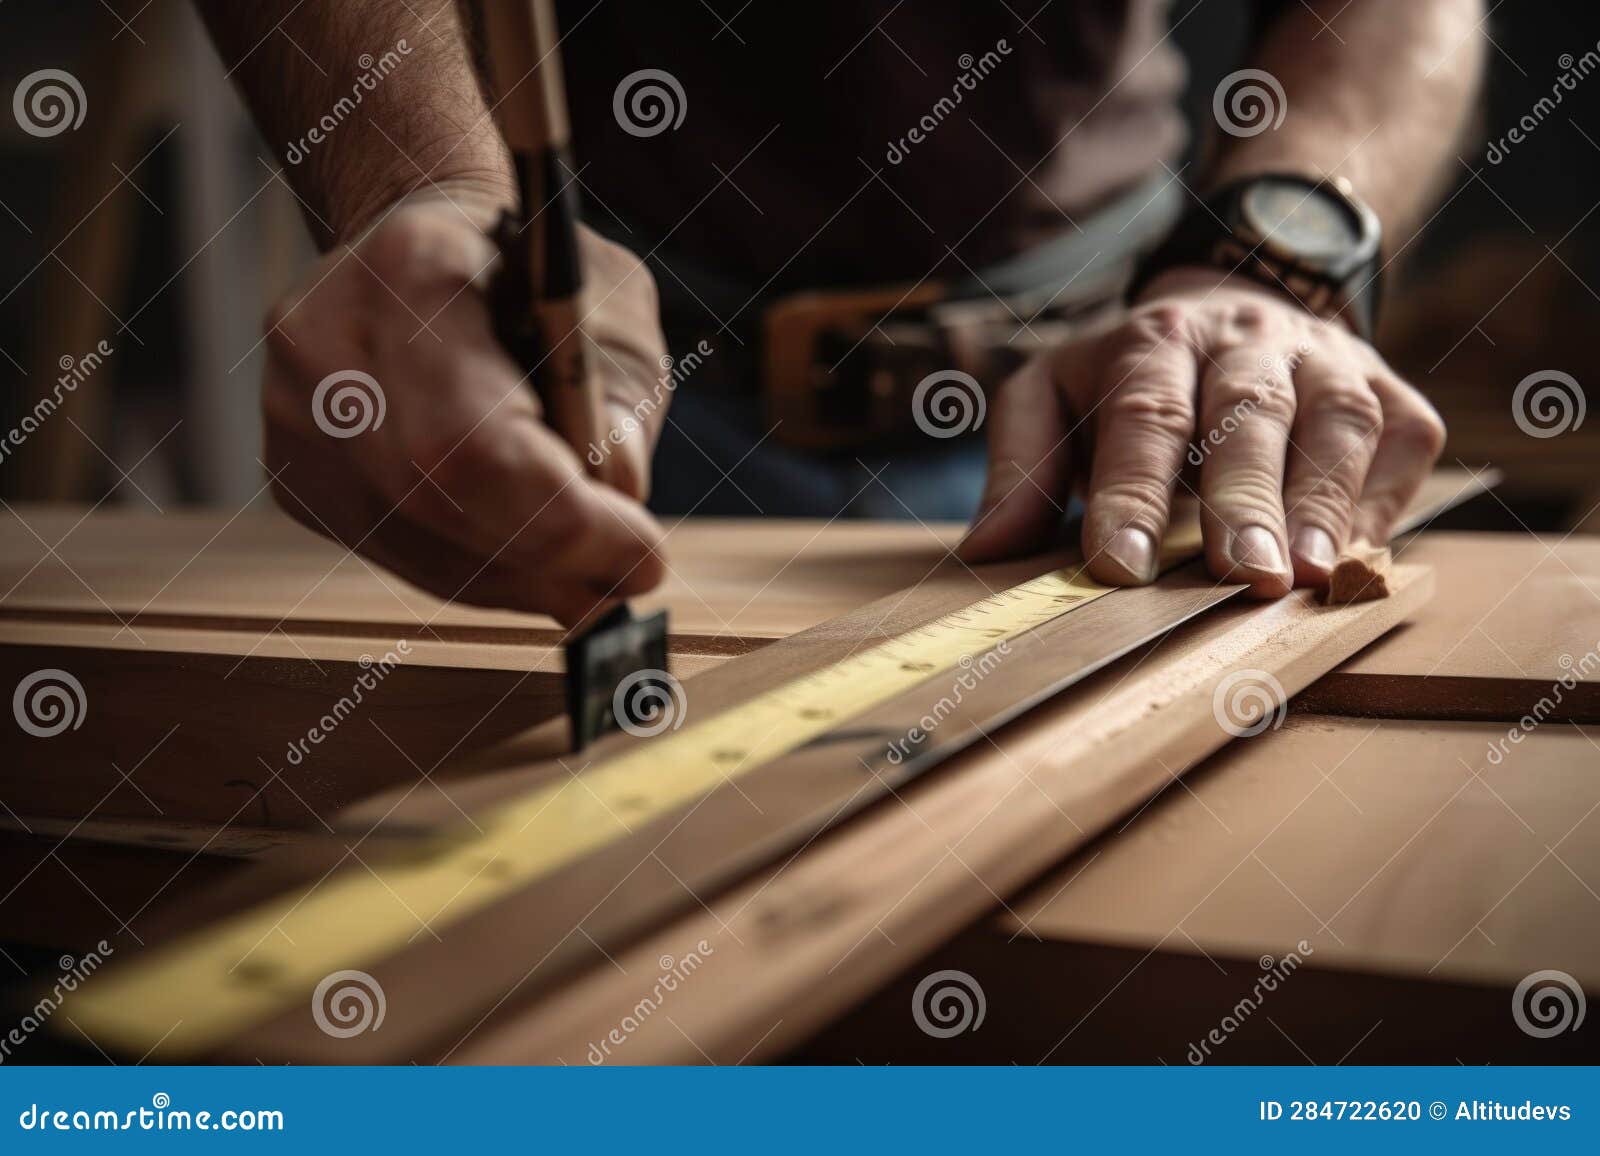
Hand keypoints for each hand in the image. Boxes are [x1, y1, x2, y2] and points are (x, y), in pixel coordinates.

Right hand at [261, 187, 672, 625]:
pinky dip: (488, 569)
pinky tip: (532, 548)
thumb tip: (615, 496)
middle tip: (631, 573)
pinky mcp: (296, 475)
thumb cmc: (536, 281)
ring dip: (529, 576)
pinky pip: (404, 557)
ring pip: (425, 549)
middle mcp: (324, 342)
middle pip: (440, 502)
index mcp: (411, 268)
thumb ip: (623, 401)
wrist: (427, 255)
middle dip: (556, 556)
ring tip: (594, 564)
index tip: (646, 553)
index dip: (564, 520)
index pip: (471, 440)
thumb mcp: (612, 311)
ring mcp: (295, 416)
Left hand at [959, 267, 1445, 595]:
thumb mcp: (1053, 395)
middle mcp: (1247, 340)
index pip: (1142, 413)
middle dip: (1245, 497)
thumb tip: (985, 550)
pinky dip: (1381, 503)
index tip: (1118, 567)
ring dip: (1324, 500)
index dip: (1132, 492)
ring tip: (1309, 576)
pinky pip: (1399, 444)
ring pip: (1337, 423)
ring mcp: (1329, 361)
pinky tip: (1353, 560)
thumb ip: (1021, 466)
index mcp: (1153, 341)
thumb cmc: (1134, 378)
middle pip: (1249, 413)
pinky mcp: (1392, 394)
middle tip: (1241, 575)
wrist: (1243, 302)